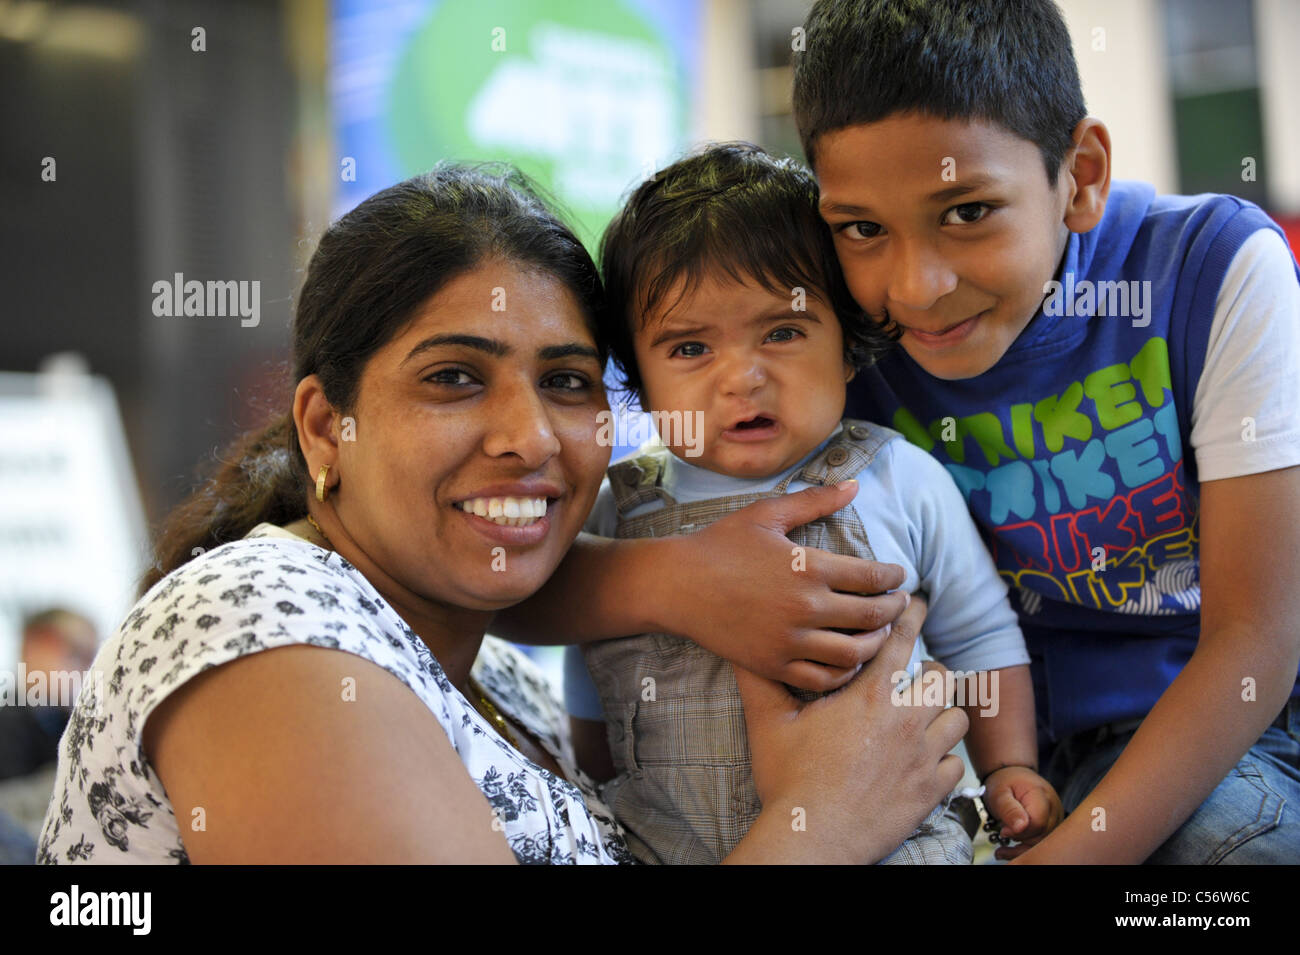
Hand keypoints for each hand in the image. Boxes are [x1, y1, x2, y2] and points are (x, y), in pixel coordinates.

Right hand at [653, 481, 908, 692]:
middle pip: (871, 616)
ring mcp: (789, 640)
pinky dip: (844, 671)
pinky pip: (822, 678)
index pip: (872, 577)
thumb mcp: (767, 513)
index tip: (899, 576)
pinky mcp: (773, 664)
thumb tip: (855, 486)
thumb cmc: (720, 544)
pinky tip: (849, 659)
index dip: (894, 577)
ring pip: (854, 653)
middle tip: (901, 603)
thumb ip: (815, 501)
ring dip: (876, 643)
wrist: (677, 585)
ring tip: (879, 632)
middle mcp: (805, 608)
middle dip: (894, 609)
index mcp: (808, 568)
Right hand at [728, 594, 970, 863]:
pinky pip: (956, 763)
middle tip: (914, 677)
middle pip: (940, 677)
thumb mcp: (769, 723)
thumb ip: (759, 681)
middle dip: (929, 671)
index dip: (912, 615)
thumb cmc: (790, 780)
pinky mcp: (930, 791)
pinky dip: (945, 758)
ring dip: (942, 713)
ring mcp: (922, 757)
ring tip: (924, 717)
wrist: (813, 838)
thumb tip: (741, 650)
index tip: (918, 604)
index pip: (900, 640)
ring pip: (956, 718)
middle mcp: (905, 720)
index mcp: (869, 696)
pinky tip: (926, 761)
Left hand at [982, 766, 1064, 860]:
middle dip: (1020, 840)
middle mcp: (1054, 808)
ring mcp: (1056, 818)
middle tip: (1002, 836)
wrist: (1013, 776)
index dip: (1020, 832)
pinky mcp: (1052, 826)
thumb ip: (1009, 809)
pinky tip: (1010, 851)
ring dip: (1022, 849)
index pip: (1038, 823)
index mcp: (1042, 795)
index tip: (1003, 831)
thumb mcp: (1000, 793)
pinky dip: (1026, 848)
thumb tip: (1020, 827)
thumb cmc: (1006, 782)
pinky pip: (1042, 842)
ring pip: (1044, 842)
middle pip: (1042, 835)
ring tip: (1002, 850)